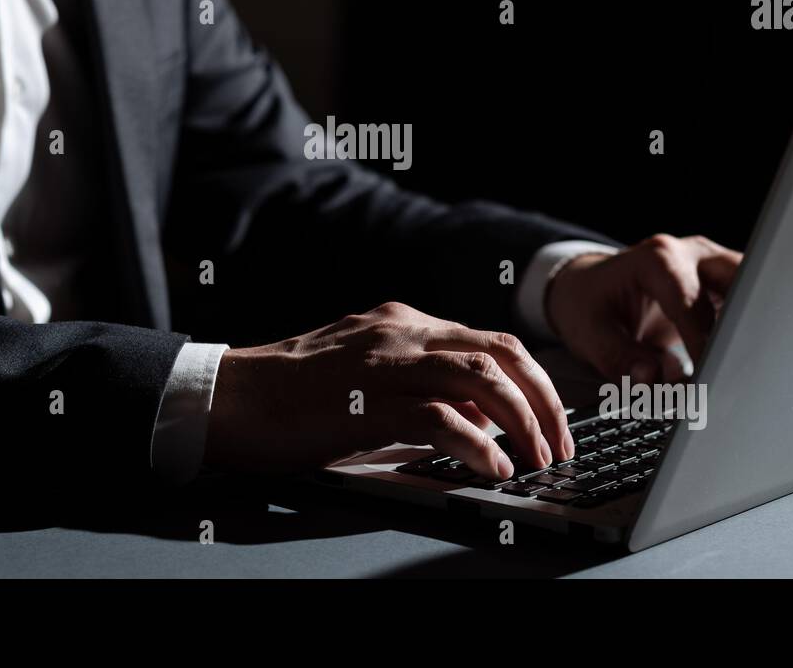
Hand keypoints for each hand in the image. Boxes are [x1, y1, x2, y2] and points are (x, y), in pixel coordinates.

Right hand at [205, 302, 573, 479]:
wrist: (232, 395)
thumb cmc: (295, 391)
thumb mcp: (370, 374)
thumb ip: (426, 385)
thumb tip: (483, 416)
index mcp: (405, 323)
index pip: (492, 340)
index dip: (534, 381)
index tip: (553, 419)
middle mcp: (402, 332)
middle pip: (499, 352)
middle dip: (542, 399)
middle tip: (559, 443)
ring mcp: (385, 362)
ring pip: (480, 377)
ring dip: (521, 421)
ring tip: (538, 459)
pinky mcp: (365, 400)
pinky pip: (438, 417)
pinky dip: (476, 445)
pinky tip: (493, 469)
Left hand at [546, 234, 741, 383]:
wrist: (587, 286)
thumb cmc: (587, 305)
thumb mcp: (588, 333)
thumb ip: (620, 359)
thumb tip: (652, 379)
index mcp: (657, 260)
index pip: (695, 305)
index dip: (704, 346)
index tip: (708, 382)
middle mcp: (692, 254)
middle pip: (743, 285)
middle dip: (746, 328)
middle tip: (738, 372)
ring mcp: (712, 264)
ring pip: (756, 292)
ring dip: (753, 329)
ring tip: (740, 371)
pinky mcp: (724, 282)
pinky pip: (752, 303)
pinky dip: (750, 331)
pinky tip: (740, 361)